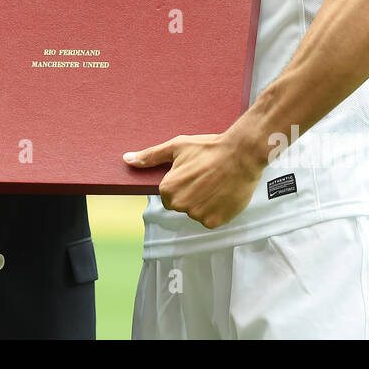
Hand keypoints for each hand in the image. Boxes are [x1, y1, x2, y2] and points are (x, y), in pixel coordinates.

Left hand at [123, 132, 263, 228]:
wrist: (242, 155)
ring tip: (216, 184)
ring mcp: (198, 215)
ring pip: (196, 212)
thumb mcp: (177, 147)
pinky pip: (211, 219)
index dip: (180, 183)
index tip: (193, 174)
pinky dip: (216, 210)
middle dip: (191, 194)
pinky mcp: (215, 222)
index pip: (167, 194)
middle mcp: (181, 205)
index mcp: (168, 189)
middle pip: (181, 205)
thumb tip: (127, 160)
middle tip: (205, 177)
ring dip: (204, 202)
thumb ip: (150, 156)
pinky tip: (223, 194)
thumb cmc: (208, 149)